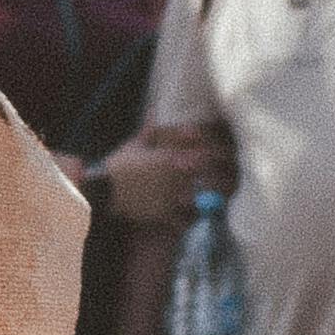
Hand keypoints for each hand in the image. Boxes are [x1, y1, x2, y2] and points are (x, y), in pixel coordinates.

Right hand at [89, 119, 231, 229]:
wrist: (102, 191)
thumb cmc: (118, 165)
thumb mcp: (135, 144)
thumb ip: (151, 131)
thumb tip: (155, 113)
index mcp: (172, 157)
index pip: (206, 153)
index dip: (221, 153)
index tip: (229, 154)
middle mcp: (176, 178)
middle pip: (212, 179)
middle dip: (224, 178)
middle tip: (232, 179)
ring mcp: (172, 198)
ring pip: (204, 200)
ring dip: (213, 199)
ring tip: (221, 198)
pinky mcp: (164, 215)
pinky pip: (186, 221)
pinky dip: (194, 220)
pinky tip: (198, 218)